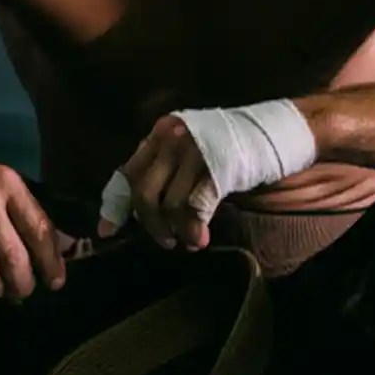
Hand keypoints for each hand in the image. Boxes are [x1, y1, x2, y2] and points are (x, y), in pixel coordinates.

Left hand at [99, 115, 213, 251]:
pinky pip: (197, 207)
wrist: (268, 132)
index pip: (127, 172)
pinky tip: (200, 238)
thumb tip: (133, 211)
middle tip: (164, 241)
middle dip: (151, 224)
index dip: (114, 205)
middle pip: (144, 192)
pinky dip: (195, 229)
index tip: (106, 232)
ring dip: (177, 231)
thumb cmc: (224, 145)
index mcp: (159, 133)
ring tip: (188, 242)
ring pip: (171, 204)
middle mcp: (172, 139)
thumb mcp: (185, 148)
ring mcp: (195, 151)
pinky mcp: (219, 167)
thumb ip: (161, 169)